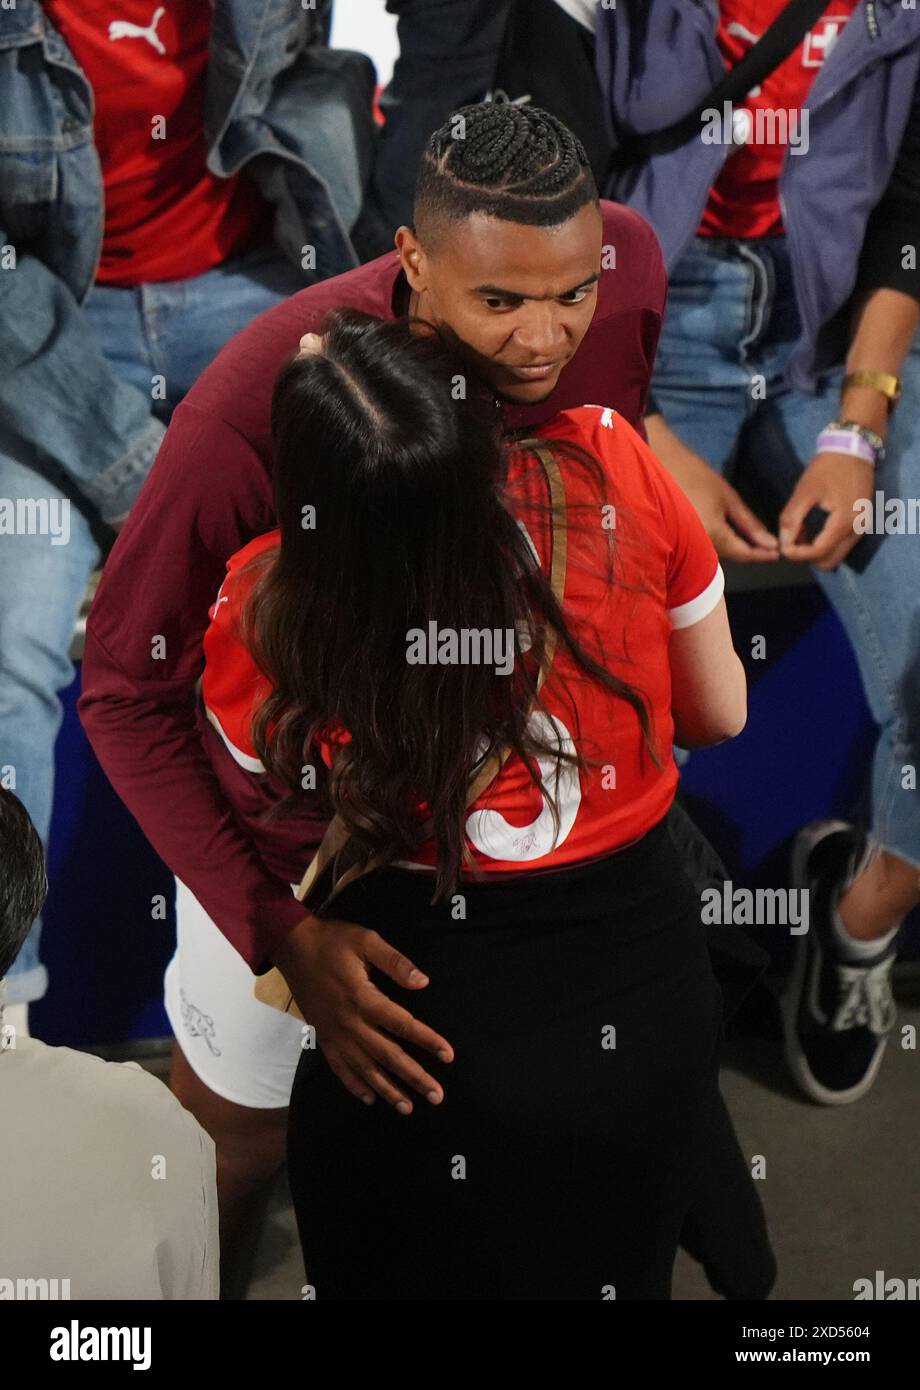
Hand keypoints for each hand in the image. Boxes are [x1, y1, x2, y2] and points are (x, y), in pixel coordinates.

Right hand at [272, 913, 453, 1113]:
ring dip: (388, 1090)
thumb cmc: (333, 941)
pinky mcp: (322, 1037)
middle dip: (413, 1077)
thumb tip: (423, 982)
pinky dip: (354, 1085)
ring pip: (364, 1068)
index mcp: (363, 998)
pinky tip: (370, 1099)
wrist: (292, 947)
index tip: (448, 1056)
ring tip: (408, 1108)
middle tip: (437, 1096)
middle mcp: (350, 1023)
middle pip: (387, 1055)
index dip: (427, 1040)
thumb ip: (395, 962)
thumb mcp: (367, 941)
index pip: (402, 1024)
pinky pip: (339, 1068)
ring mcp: (334, 1034)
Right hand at [645, 415, 778, 563]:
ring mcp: (687, 545)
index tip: (779, 552)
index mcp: (713, 536)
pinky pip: (704, 548)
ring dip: (735, 549)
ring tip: (753, 542)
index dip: (763, 555)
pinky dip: (720, 544)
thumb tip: (770, 543)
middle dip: (750, 553)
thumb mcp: (727, 498)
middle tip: (769, 546)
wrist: (661, 466)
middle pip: (730, 557)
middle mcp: (699, 547)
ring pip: (717, 554)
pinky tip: (730, 535)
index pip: (744, 554)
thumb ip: (749, 524)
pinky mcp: (680, 541)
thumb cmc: (696, 477)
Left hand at [778, 452, 873, 570]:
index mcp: (845, 521)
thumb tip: (784, 543)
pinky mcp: (862, 523)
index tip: (783, 545)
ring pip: (836, 555)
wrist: (854, 448)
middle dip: (807, 556)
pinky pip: (842, 544)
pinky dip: (825, 543)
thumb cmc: (828, 467)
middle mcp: (858, 530)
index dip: (797, 554)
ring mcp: (863, 528)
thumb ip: (792, 518)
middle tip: (792, 539)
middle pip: (830, 561)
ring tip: (801, 531)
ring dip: (816, 550)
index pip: (819, 552)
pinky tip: (813, 527)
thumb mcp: (805, 490)